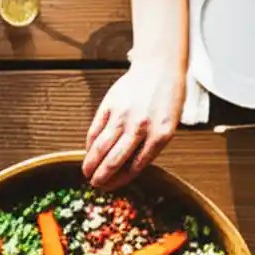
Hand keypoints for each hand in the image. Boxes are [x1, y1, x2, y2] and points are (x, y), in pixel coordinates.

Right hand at [82, 51, 186, 189]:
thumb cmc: (166, 99)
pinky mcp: (109, 106)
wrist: (159, 68)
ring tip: (86, 173)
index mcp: (160, 136)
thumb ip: (150, 147)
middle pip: (114, 160)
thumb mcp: (168, 126)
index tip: (111, 187)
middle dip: (102, 177)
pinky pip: (95, 131)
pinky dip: (90, 145)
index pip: (135, 167)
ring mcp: (123, 116)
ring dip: (90, 164)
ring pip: (100, 148)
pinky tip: (89, 152)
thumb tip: (125, 169)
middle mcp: (140, 128)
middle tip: (95, 185)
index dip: (120, 181)